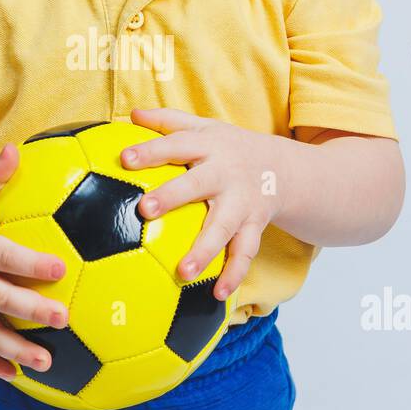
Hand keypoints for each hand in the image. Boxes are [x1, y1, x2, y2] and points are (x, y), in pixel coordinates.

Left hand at [120, 106, 287, 302]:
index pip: (176, 144)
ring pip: (224, 228)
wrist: (285, 169)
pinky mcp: (254, 227)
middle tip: (145, 210)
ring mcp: (242, 203)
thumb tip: (130, 113)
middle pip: (198, 184)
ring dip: (204, 250)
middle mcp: (226, 174)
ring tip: (183, 272)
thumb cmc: (229, 148)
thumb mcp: (204, 127)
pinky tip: (218, 295)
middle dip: (173, 196)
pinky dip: (234, 274)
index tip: (125, 158)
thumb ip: (167, 121)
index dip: (151, 150)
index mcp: (209, 146)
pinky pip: (244, 253)